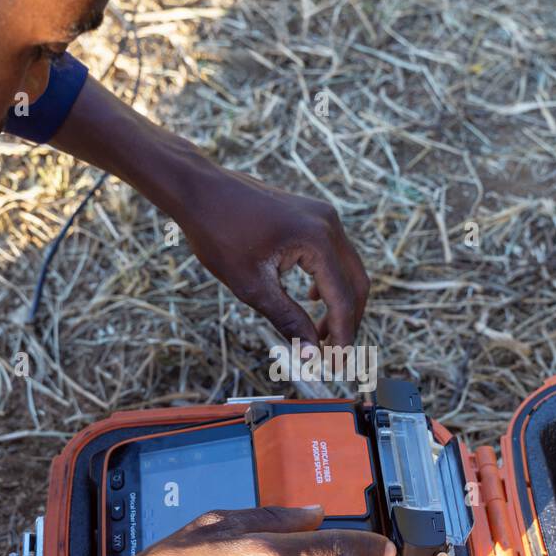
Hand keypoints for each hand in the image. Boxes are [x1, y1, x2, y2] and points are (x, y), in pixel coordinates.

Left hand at [52, 80, 370, 346]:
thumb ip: (287, 319)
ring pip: (348, 270)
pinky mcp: (314, 215)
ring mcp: (324, 216)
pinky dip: (329, 282)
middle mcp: (329, 224)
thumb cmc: (217, 232)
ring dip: (339, 303)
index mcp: (317, 240)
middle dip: (347, 322)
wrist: (199, 189)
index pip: (343, 300)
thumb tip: (310, 353)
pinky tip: (310, 299)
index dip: (342, 337)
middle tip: (332, 355)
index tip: (336, 366)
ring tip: (318, 334)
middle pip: (357, 285)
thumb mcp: (251, 285)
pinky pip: (335, 255)